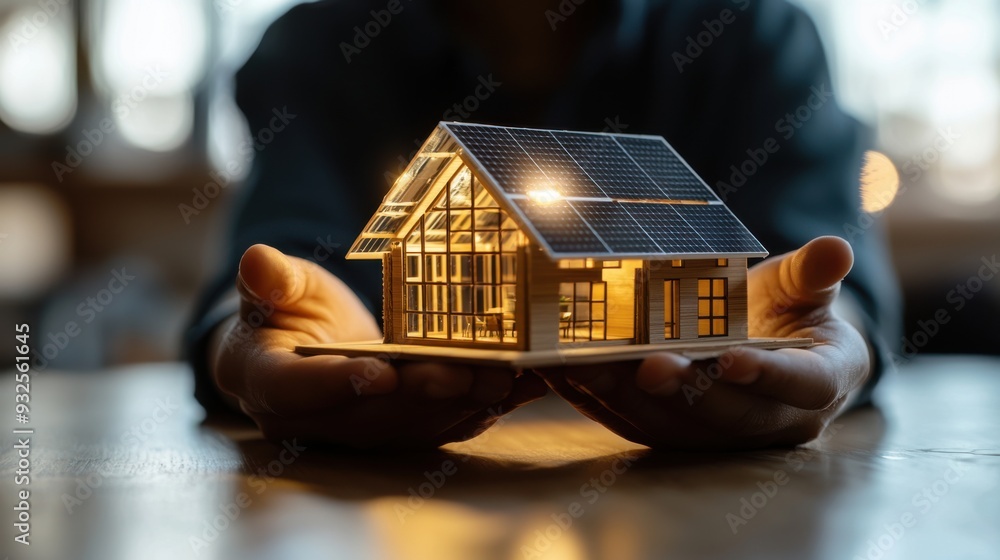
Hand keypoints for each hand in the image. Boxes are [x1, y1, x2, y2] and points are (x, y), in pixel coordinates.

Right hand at [209, 244, 546, 448]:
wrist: (298, 349)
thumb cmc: (283, 312)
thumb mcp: (274, 287)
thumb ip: (269, 280)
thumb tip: (256, 261)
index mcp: (269, 384)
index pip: (299, 390)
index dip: (340, 383)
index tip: (382, 372)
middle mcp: (313, 422)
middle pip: (369, 416)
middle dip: (422, 396)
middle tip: (465, 374)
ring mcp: (358, 434)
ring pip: (411, 426)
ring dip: (459, 406)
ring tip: (502, 378)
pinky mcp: (397, 433)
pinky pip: (439, 426)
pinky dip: (479, 410)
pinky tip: (517, 389)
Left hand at [533, 236, 870, 449]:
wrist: (770, 351)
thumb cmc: (790, 315)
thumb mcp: (806, 289)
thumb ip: (814, 274)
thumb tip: (835, 250)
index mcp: (817, 385)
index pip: (801, 386)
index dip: (768, 376)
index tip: (733, 359)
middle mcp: (770, 423)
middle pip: (728, 415)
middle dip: (686, 392)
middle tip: (650, 365)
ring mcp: (719, 436)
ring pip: (672, 425)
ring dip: (628, 398)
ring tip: (591, 365)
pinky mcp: (673, 435)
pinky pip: (633, 422)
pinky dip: (597, 399)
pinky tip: (564, 372)